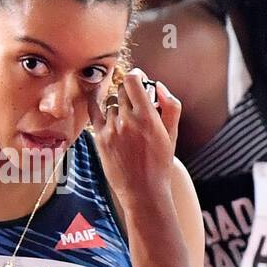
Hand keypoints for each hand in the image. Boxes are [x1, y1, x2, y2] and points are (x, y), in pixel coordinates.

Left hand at [88, 69, 180, 209]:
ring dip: (119, 104)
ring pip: (111, 102)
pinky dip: (96, 100)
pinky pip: (94, 110)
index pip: (133, 80)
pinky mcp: (99, 138)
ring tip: (127, 117)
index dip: (137, 76)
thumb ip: (171, 106)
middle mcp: (127, 120)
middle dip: (130, 92)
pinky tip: (98, 96)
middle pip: (122, 90)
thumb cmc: (160, 163)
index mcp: (148, 117)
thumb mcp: (172, 134)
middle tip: (137, 102)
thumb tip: (158, 86)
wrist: (143, 191)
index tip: (140, 79)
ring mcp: (111, 129)